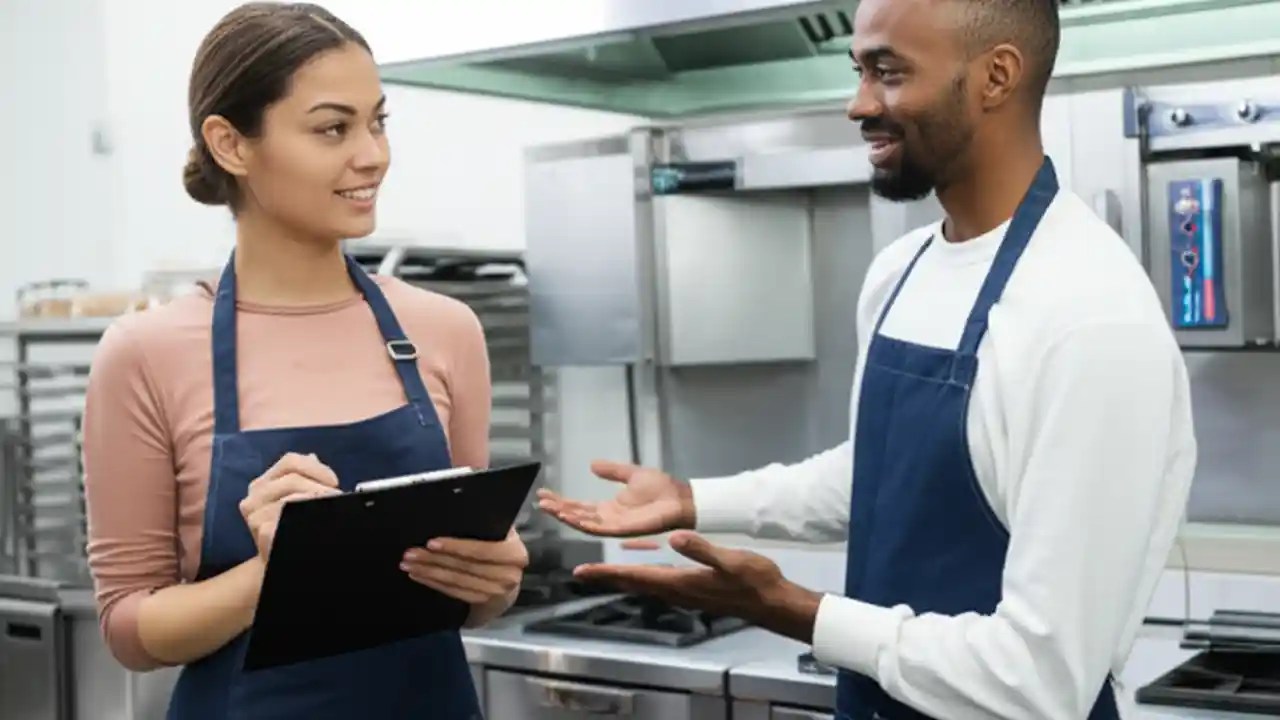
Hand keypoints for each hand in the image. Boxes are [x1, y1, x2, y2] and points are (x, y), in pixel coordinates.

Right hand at [238, 452, 340, 560]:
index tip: (334, 481)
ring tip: (332, 510)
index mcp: (263, 483)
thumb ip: (305, 478)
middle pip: (292, 478)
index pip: (289, 461)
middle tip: (338, 498)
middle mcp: (254, 496)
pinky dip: (304, 521)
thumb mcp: (297, 501)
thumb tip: (313, 458)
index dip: (315, 468)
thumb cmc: (292, 528)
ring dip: (316, 503)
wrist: (280, 562)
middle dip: (319, 487)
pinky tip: (315, 526)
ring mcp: (255, 516)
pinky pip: (284, 521)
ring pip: (289, 499)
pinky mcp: (261, 533)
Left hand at [401, 527, 528, 606]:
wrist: (508, 580)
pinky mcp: (482, 603)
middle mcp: (509, 576)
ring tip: (408, 564)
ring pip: (456, 580)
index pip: (482, 551)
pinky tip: (418, 575)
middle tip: (410, 553)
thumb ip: (487, 523)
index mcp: (515, 553)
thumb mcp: (501, 532)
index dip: (456, 547)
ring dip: (429, 572)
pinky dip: (433, 583)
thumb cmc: (500, 547)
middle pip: (465, 566)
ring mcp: (496, 592)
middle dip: (434, 559)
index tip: (431, 543)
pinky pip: (454, 592)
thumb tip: (458, 503)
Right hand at [537, 460, 695, 542]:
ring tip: (548, 508)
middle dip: (557, 509)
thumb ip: (612, 471)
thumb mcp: (631, 474)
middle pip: (576, 515)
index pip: (580, 505)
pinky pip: (597, 528)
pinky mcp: (621, 529)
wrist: (679, 498)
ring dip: (565, 516)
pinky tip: (568, 516)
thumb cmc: (661, 489)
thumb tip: (592, 464)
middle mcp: (608, 518)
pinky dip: (581, 523)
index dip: (562, 500)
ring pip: (582, 523)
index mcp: (610, 507)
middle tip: (540, 501)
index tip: (544, 493)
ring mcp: (613, 525)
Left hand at [573, 530, 822, 642]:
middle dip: (607, 577)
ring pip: (644, 584)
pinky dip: (641, 577)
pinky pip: (658, 584)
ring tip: (602, 572)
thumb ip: (703, 549)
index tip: (582, 571)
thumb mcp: (730, 560)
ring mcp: (684, 593)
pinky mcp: (692, 591)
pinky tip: (641, 572)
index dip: (608, 573)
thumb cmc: (753, 580)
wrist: (771, 600)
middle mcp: (676, 590)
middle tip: (581, 573)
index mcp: (680, 582)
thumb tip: (675, 537)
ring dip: (622, 578)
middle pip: (633, 583)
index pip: (636, 576)